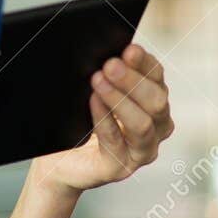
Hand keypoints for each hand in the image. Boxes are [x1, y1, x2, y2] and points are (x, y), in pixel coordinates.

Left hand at [28, 43, 174, 197]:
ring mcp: (141, 151)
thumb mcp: (98, 92)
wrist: (59, 159)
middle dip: (133, 80)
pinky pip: (116, 142)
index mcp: (154, 103)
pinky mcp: (120, 168)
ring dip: (120, 99)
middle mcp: (157, 128)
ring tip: (98, 81)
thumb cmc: (81, 121)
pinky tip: (94, 102)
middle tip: (110, 64)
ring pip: (143, 124)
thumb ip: (108, 75)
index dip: (145, 62)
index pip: (157, 78)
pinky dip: (104, 119)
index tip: (129, 49)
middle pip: (157, 101)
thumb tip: (108, 53)